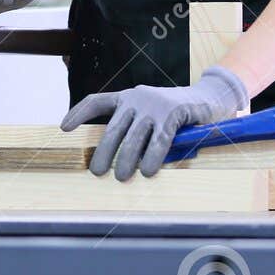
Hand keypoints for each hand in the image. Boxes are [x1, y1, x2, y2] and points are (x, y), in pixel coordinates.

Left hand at [60, 67, 248, 179]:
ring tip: (121, 177)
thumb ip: (136, 131)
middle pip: (113, 128)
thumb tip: (118, 162)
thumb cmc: (177, 113)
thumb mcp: (152, 116)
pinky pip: (158, 140)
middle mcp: (137, 98)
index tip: (64, 128)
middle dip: (103, 152)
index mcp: (129, 97)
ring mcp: (155, 105)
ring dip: (126, 160)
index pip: (97, 101)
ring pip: (133, 137)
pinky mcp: (173, 113)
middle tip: (97, 173)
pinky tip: (148, 171)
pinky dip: (152, 157)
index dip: (79, 113)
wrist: (210, 98)